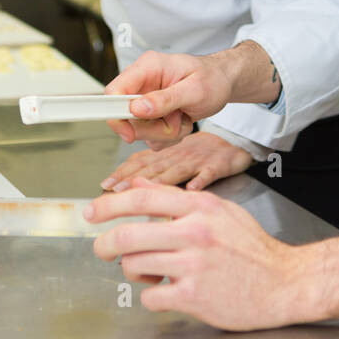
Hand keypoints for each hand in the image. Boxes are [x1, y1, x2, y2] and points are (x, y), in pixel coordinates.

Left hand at [87, 177, 305, 330]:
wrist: (285, 282)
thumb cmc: (251, 248)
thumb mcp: (218, 212)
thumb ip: (178, 199)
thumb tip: (140, 185)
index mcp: (201, 207)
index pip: (144, 197)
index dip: (110, 204)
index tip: (92, 212)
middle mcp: (195, 232)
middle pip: (128, 234)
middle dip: (105, 245)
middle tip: (102, 250)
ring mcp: (194, 265)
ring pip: (135, 265)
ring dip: (133, 271)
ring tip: (147, 272)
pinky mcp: (194, 295)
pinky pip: (151, 297)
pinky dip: (151, 296)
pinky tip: (166, 291)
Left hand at [100, 131, 253, 191]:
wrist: (232, 146)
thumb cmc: (200, 156)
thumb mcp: (173, 160)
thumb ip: (152, 171)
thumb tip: (123, 189)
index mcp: (166, 156)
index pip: (140, 163)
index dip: (122, 173)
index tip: (105, 185)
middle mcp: (178, 157)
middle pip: (152, 168)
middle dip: (131, 180)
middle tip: (113, 192)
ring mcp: (197, 161)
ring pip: (175, 171)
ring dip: (157, 182)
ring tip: (140, 193)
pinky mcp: (217, 166)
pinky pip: (208, 174)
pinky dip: (199, 181)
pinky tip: (191, 189)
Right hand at [103, 49, 238, 145]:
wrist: (223, 83)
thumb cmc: (212, 79)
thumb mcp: (194, 90)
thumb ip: (165, 99)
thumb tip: (137, 108)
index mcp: (148, 67)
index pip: (114, 91)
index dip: (116, 115)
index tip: (129, 134)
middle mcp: (142, 83)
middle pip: (126, 117)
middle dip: (152, 128)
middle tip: (177, 119)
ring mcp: (145, 99)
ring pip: (138, 130)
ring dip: (163, 132)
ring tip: (183, 117)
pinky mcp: (151, 113)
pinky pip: (149, 136)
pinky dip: (167, 136)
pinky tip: (181, 121)